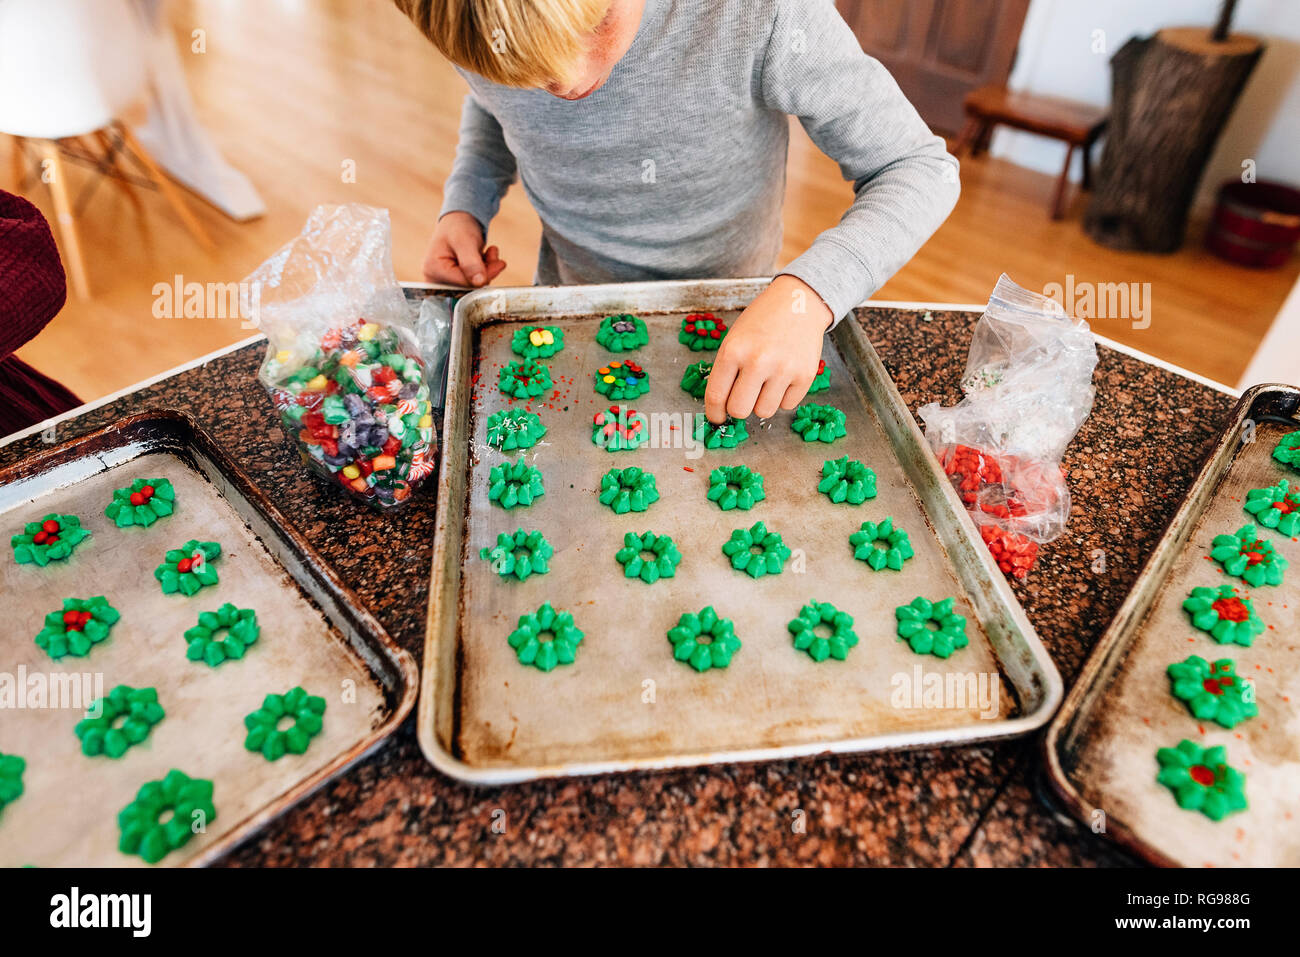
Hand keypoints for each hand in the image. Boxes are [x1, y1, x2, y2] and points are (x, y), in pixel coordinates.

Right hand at [421, 211, 507, 286]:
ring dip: (487, 269)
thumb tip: (479, 282)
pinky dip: (484, 270)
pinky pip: (474, 282)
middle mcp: (436, 279)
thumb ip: (471, 262)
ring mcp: (445, 281)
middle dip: (486, 272)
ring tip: (491, 253)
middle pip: (469, 287)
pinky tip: (487, 257)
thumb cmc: (457, 226)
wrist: (458, 220)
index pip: (464, 284)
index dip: (485, 276)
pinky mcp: (454, 281)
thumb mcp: (464, 241)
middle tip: (496, 258)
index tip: (499, 264)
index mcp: (433, 270)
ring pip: (474, 285)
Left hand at [704, 275, 832, 422]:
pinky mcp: (805, 376)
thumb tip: (721, 407)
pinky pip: (787, 406)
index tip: (717, 417)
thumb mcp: (735, 339)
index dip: (714, 413)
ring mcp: (784, 370)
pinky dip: (783, 397)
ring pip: (764, 412)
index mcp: (733, 351)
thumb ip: (726, 371)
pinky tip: (783, 377)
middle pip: (739, 410)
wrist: (799, 303)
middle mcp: (758, 361)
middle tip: (743, 398)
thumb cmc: (763, 321)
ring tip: (766, 382)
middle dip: (738, 409)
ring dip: (762, 402)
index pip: (716, 396)